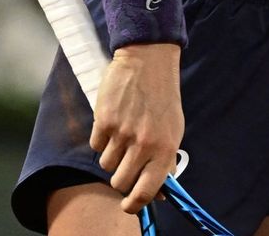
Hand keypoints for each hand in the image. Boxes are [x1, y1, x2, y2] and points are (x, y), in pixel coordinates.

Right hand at [91, 42, 183, 214]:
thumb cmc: (163, 99)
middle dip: (120, 177)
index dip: (135, 204)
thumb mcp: (173, 131)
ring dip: (111, 155)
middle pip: (120, 182)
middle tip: (125, 162)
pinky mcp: (103, 121)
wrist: (148, 61)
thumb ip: (165, 163)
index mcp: (165, 148)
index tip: (128, 206)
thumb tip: (160, 195)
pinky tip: (112, 123)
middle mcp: (144, 144)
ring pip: (106, 165)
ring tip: (122, 134)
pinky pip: (95, 146)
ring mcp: (122, 133)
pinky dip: (101, 139)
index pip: (147, 191)